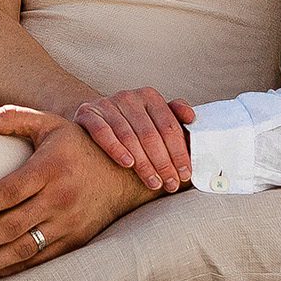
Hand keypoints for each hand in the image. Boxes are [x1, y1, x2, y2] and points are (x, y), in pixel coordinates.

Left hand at [0, 107, 158, 280]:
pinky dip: (16, 269)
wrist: (125, 172)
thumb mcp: (49, 124)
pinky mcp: (77, 240)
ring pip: (25, 248)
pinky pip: (42, 260)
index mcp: (50, 168)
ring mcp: (70, 223)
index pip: (9, 191)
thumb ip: (12, 119)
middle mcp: (60, 198)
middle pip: (12, 225)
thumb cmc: (78, 144)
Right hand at [72, 88, 193, 191]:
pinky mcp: (88, 112)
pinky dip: (116, 149)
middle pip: (150, 134)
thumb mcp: (153, 118)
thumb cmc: (129, 123)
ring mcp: (107, 104)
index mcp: (149, 96)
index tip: (185, 174)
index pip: (168, 126)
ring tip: (153, 182)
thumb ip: (174, 117)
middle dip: (163, 163)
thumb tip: (192, 117)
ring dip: (143, 163)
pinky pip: (103, 132)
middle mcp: (129, 97)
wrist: (92, 117)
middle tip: (170, 183)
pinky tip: (127, 164)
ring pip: (129, 136)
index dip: (179, 152)